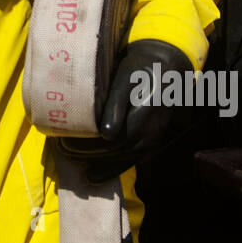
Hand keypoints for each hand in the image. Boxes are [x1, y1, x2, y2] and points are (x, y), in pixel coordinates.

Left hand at [81, 39, 195, 182]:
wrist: (163, 67)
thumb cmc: (138, 69)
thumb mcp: (125, 78)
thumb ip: (116, 104)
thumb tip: (107, 135)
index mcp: (148, 110)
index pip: (122, 137)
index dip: (100, 147)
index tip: (78, 150)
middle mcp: (156, 127)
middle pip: (126, 150)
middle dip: (102, 160)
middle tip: (78, 165)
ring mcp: (157, 135)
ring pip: (132, 157)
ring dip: (109, 167)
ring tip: (89, 175)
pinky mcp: (155, 138)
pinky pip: (137, 157)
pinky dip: (118, 166)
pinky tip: (101, 173)